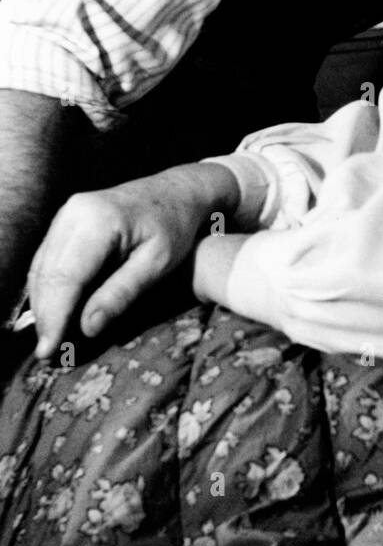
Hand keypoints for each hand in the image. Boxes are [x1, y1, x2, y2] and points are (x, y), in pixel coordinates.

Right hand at [28, 162, 238, 358]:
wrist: (178, 191)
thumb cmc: (175, 227)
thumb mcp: (157, 263)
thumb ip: (120, 294)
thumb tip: (86, 329)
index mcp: (99, 221)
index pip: (65, 278)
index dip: (55, 318)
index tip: (50, 351)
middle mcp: (75, 212)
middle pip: (47, 274)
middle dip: (46, 316)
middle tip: (49, 354)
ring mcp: (68, 212)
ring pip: (42, 267)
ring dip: (43, 305)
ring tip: (50, 339)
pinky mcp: (67, 219)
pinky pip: (48, 258)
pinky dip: (48, 287)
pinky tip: (55, 312)